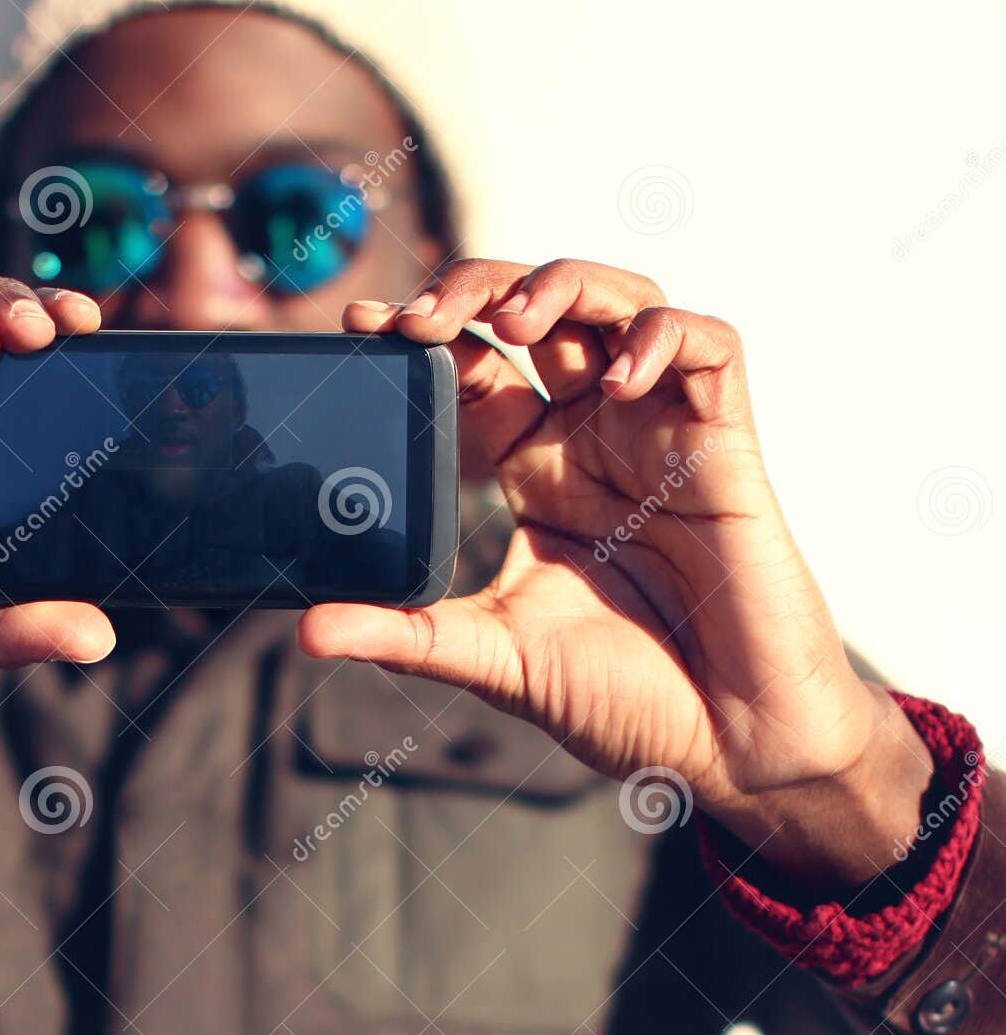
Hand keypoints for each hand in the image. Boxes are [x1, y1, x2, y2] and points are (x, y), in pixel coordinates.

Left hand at [301, 259, 932, 888]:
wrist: (726, 746)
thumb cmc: (624, 696)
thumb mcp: (495, 657)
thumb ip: (407, 635)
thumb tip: (307, 631)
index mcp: (534, 470)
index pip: (472, 368)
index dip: (424, 334)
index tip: (362, 327)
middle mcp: (593, 437)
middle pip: (539, 310)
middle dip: (479, 288)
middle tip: (424, 316)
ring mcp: (659, 433)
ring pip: (621, 301)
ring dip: (564, 287)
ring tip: (511, 322)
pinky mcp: (726, 445)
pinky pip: (710, 347)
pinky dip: (663, 339)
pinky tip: (618, 380)